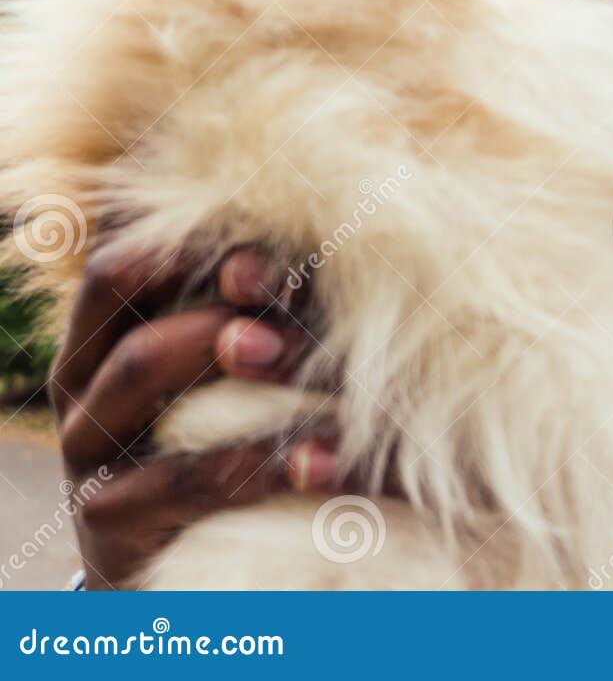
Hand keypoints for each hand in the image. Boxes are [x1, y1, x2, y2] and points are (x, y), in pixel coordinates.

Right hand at [49, 245, 320, 587]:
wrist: (179, 554)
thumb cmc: (219, 433)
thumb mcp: (228, 370)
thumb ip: (257, 315)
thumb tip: (332, 260)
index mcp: (106, 335)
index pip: (122, 271)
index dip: (189, 254)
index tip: (271, 265)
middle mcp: (84, 386)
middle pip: (136, 323)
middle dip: (219, 315)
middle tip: (292, 328)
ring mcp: (89, 453)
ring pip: (139, 378)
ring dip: (232, 369)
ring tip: (308, 370)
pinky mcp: (111, 520)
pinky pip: (181, 482)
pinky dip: (261, 465)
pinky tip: (324, 461)